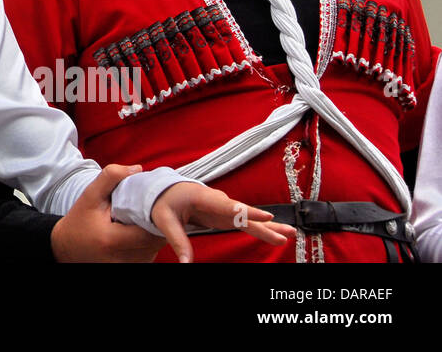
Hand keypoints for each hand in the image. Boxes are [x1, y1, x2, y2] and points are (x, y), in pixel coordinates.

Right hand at [51, 163, 166, 261]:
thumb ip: (111, 177)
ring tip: (144, 221)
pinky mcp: (127, 270)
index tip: (153, 205)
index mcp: (111, 240)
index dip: (155, 218)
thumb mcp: (90, 195)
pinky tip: (137, 233)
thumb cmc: (79, 220)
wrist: (66, 247)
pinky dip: (147, 245)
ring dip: (153, 236)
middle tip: (153, 211)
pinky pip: (147, 257)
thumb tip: (138, 168)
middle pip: (154, 243)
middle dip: (157, 226)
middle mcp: (120, 259)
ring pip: (153, 251)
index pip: (148, 233)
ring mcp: (125, 267)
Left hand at [150, 181, 295, 262]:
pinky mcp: (225, 215)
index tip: (265, 216)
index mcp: (201, 196)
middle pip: (243, 213)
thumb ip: (177, 241)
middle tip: (285, 232)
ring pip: (248, 218)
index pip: (226, 205)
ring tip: (289, 234)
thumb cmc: (163, 202)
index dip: (246, 212)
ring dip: (269, 226)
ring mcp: (223, 207)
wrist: (165, 190)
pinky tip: (277, 233)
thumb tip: (185, 264)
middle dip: (263, 223)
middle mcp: (217, 200)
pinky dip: (261, 227)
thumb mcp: (164, 220)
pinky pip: (245, 222)